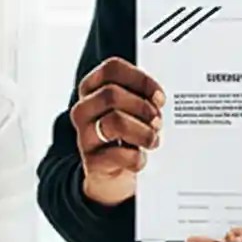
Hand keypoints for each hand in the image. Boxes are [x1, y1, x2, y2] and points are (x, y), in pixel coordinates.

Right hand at [70, 57, 165, 206]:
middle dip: (142, 107)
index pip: (111, 69)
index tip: (159, 96)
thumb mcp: (131, 109)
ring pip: (115, 122)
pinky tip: (140, 157)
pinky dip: (138, 158)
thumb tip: (157, 100)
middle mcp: (83, 109)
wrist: (112, 172)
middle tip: (157, 121)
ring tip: (153, 139)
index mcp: (92, 88)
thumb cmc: (127, 132)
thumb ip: (142, 97)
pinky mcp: (92, 162)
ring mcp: (84, 136)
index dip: (140, 79)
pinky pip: (120, 155)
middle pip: (111, 94)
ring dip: (143, 132)